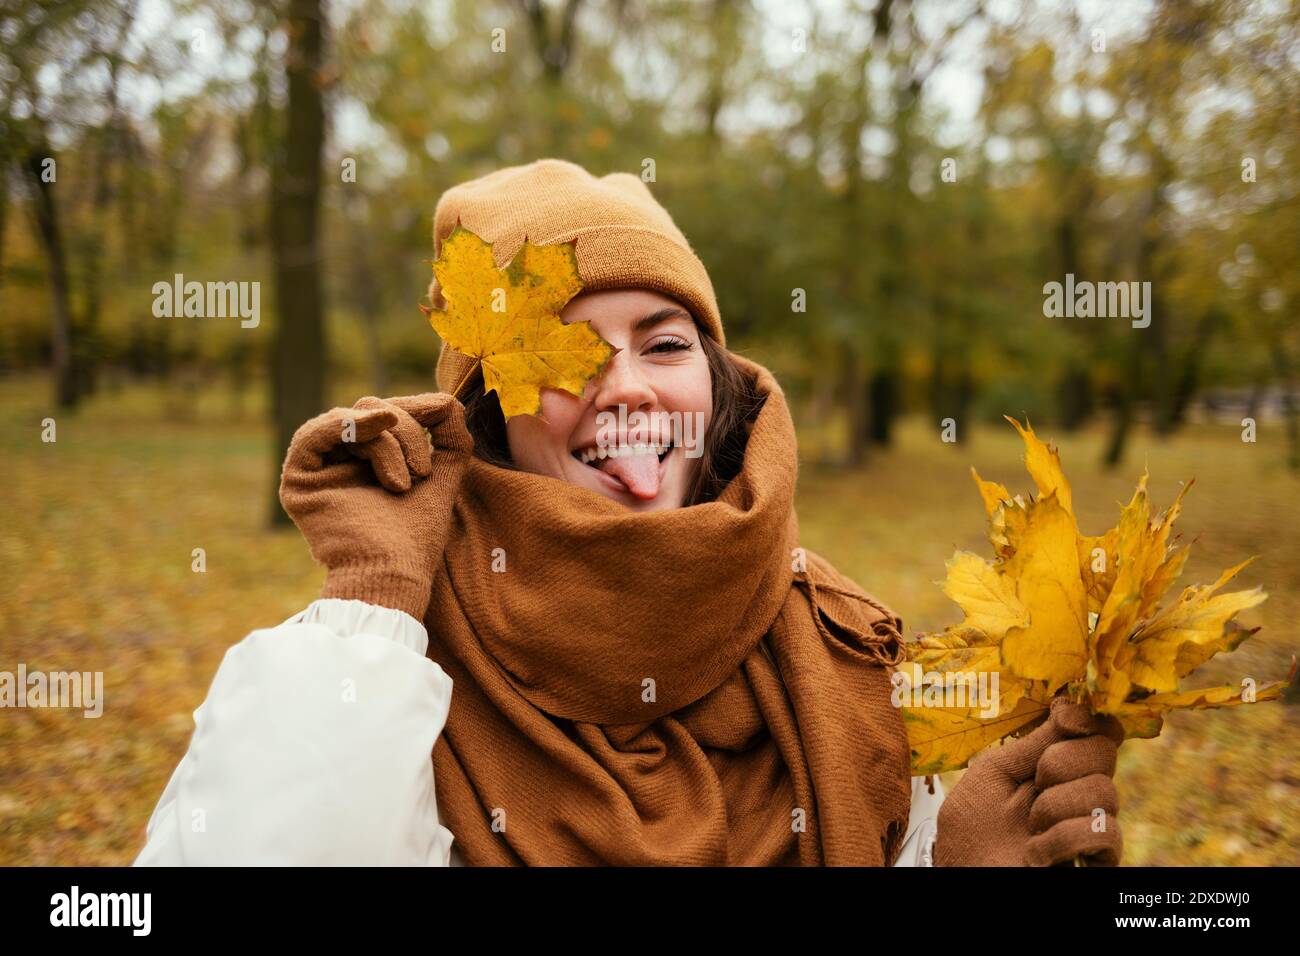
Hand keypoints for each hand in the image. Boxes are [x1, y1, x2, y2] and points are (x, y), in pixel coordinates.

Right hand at [278, 392, 472, 620]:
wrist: (393, 572)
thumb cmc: (417, 535)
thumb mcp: (442, 477)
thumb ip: (451, 438)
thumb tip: (447, 400)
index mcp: (371, 461)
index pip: (389, 414)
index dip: (417, 407)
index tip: (442, 411)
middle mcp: (342, 461)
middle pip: (371, 412)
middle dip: (407, 430)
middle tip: (422, 472)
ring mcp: (318, 470)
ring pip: (351, 420)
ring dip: (388, 442)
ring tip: (404, 483)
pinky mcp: (297, 480)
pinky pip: (314, 434)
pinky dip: (347, 422)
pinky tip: (380, 422)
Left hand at [932, 697, 1124, 865]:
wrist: (966, 878)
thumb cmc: (971, 832)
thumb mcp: (993, 775)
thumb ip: (1031, 744)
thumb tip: (1069, 704)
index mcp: (1055, 766)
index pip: (1093, 730)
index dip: (1086, 718)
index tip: (1063, 719)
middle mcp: (1078, 791)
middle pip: (1104, 752)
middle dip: (1062, 762)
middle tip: (1034, 785)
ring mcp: (1090, 825)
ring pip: (1104, 791)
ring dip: (1055, 806)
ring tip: (1029, 828)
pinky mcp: (1099, 860)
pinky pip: (1105, 833)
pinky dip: (1064, 839)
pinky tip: (1037, 854)